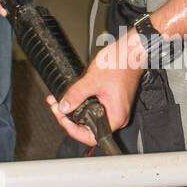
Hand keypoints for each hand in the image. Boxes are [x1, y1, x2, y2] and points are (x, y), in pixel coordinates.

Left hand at [45, 31, 144, 145]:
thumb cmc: (120, 64)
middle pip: (88, 127)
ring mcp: (113, 108)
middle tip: (56, 107)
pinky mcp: (110, 101)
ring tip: (59, 101)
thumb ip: (76, 95)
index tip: (62, 118)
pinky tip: (70, 96)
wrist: (130, 50)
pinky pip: (93, 107)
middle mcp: (116, 116)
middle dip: (69, 118)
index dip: (73, 130)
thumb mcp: (93, 80)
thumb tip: (63, 107)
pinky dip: (80, 103)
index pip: (91, 136)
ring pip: (89, 117)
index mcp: (115, 117)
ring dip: (72, 110)